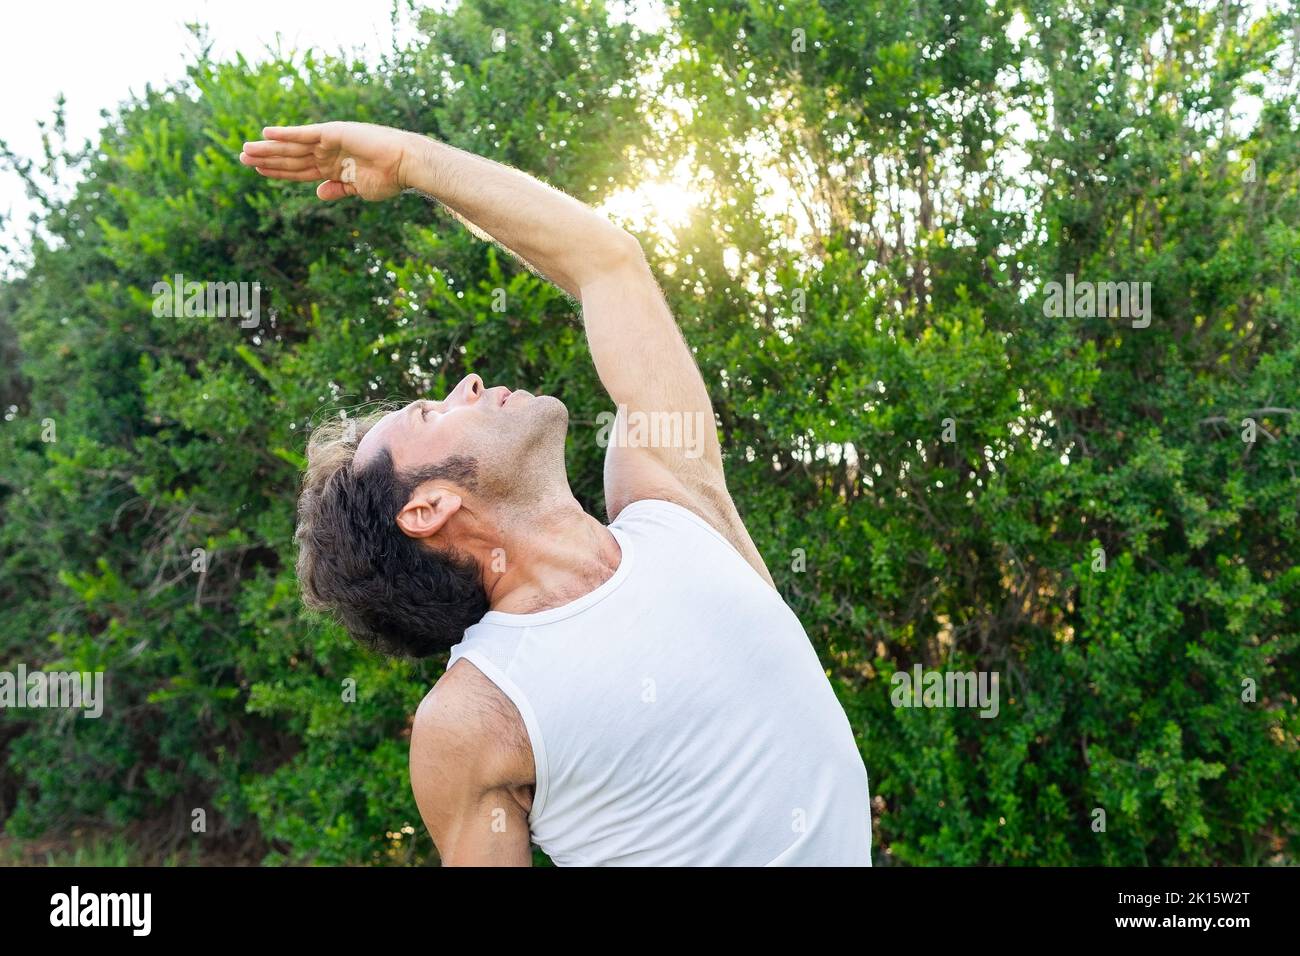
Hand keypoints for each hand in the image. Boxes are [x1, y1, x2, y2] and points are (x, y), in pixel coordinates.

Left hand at [239, 122, 416, 201]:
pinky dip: (285, 133)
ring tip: (246, 151)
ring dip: (268, 149)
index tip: (258, 171)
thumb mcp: (359, 189)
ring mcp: (329, 142)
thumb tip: (319, 193)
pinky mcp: (332, 132)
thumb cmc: (389, 179)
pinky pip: (303, 134)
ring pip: (291, 147)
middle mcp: (327, 153)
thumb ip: (338, 189)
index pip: (299, 170)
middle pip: (290, 158)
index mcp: (333, 168)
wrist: (405, 165)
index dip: (278, 171)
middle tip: (242, 158)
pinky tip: (266, 134)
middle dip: (266, 158)